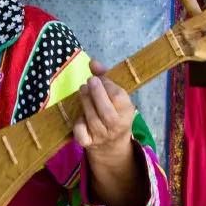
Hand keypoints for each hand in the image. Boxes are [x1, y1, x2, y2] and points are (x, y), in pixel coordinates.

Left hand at [75, 60, 144, 205]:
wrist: (112, 142)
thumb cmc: (113, 110)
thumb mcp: (115, 94)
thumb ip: (104, 76)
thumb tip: (92, 62)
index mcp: (126, 111)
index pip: (118, 98)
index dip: (107, 85)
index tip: (99, 78)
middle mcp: (116, 125)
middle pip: (106, 111)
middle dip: (95, 94)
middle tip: (88, 82)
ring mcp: (102, 136)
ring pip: (93, 120)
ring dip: (85, 103)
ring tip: (82, 91)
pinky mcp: (89, 143)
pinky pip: (82, 135)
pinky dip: (78, 124)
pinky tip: (79, 115)